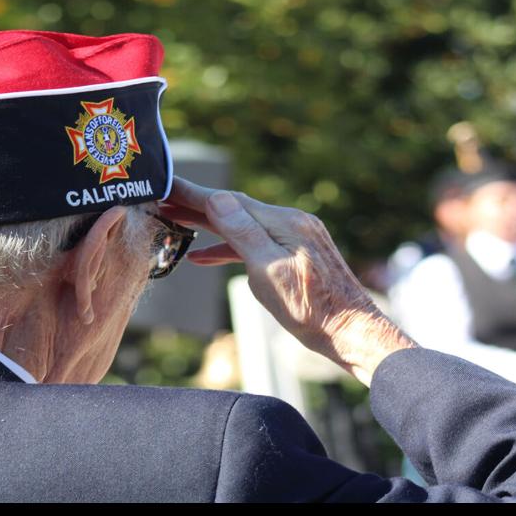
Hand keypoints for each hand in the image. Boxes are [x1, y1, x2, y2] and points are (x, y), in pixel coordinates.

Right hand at [162, 177, 412, 385]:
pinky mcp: (299, 253)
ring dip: (210, 224)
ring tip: (177, 222)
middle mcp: (293, 222)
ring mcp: (298, 236)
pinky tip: (206, 256)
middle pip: (236, 208)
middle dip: (197, 204)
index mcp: (285, 223)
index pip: (230, 201)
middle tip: (161, 198)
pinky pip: (257, 242)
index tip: (164, 183)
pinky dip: (230, 247)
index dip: (194, 193)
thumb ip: (243, 234)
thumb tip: (218, 199)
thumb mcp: (270, 273)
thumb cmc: (313, 311)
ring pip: (244, 224)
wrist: (353, 332)